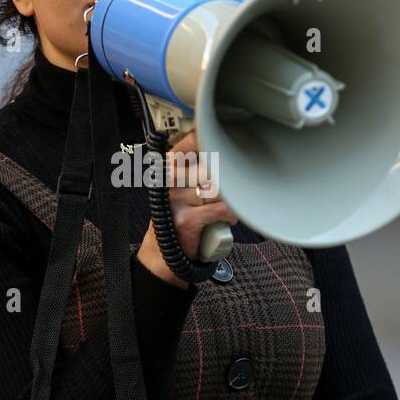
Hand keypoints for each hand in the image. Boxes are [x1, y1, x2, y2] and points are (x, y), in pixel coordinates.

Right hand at [135, 129, 240, 287]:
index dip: (209, 143)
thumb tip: (224, 156)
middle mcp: (170, 183)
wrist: (163, 256)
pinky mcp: (187, 220)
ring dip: (231, 199)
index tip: (225, 147)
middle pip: (210, 167)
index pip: (189, 146)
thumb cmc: (178, 221)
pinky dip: (231, 214)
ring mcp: (177, 201)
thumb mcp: (180, 192)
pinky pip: (221, 209)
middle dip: (227, 178)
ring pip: (218, 188)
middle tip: (235, 186)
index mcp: (168, 171)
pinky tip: (228, 218)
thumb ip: (195, 173)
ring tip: (228, 206)